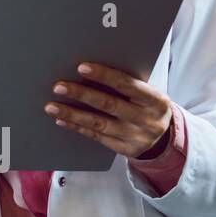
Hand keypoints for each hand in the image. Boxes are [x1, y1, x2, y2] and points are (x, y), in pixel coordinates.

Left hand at [45, 62, 172, 158]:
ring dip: (72, 113)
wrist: (164, 137)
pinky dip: (76, 127)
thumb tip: (88, 69)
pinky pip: (96, 137)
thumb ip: (126, 83)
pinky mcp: (124, 149)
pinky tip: (61, 119)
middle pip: (109, 105)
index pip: (127, 85)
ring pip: (99, 123)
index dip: (104, 75)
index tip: (81, 67)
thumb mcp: (147, 93)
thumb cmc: (147, 106)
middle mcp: (147, 120)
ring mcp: (136, 137)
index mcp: (156, 100)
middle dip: (81, 94)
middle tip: (58, 86)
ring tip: (51, 105)